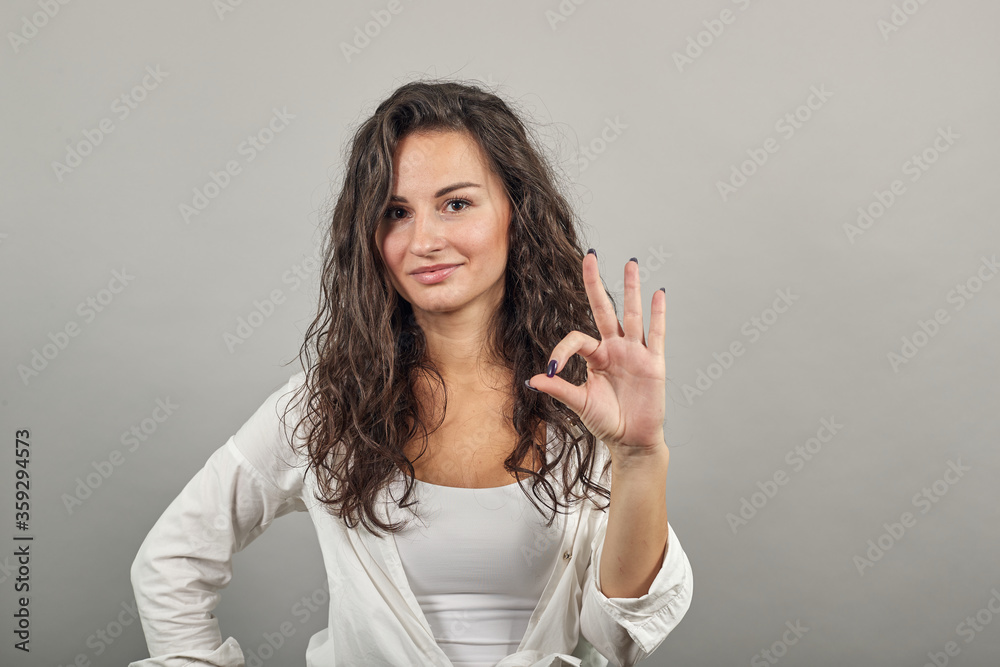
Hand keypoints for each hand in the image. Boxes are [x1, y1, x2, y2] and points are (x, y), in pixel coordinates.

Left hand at [527, 252, 667, 458]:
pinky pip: (655, 334)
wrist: (632, 440)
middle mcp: (614, 348)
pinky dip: (657, 314)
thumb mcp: (579, 404)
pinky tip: (657, 294)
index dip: (562, 350)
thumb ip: (560, 390)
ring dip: (631, 289)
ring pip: (632, 315)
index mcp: (595, 357)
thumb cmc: (606, 421)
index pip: (577, 339)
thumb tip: (534, 380)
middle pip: (604, 309)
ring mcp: (634, 353)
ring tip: (631, 263)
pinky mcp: (653, 362)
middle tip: (590, 256)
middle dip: (595, 283)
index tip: (553, 368)